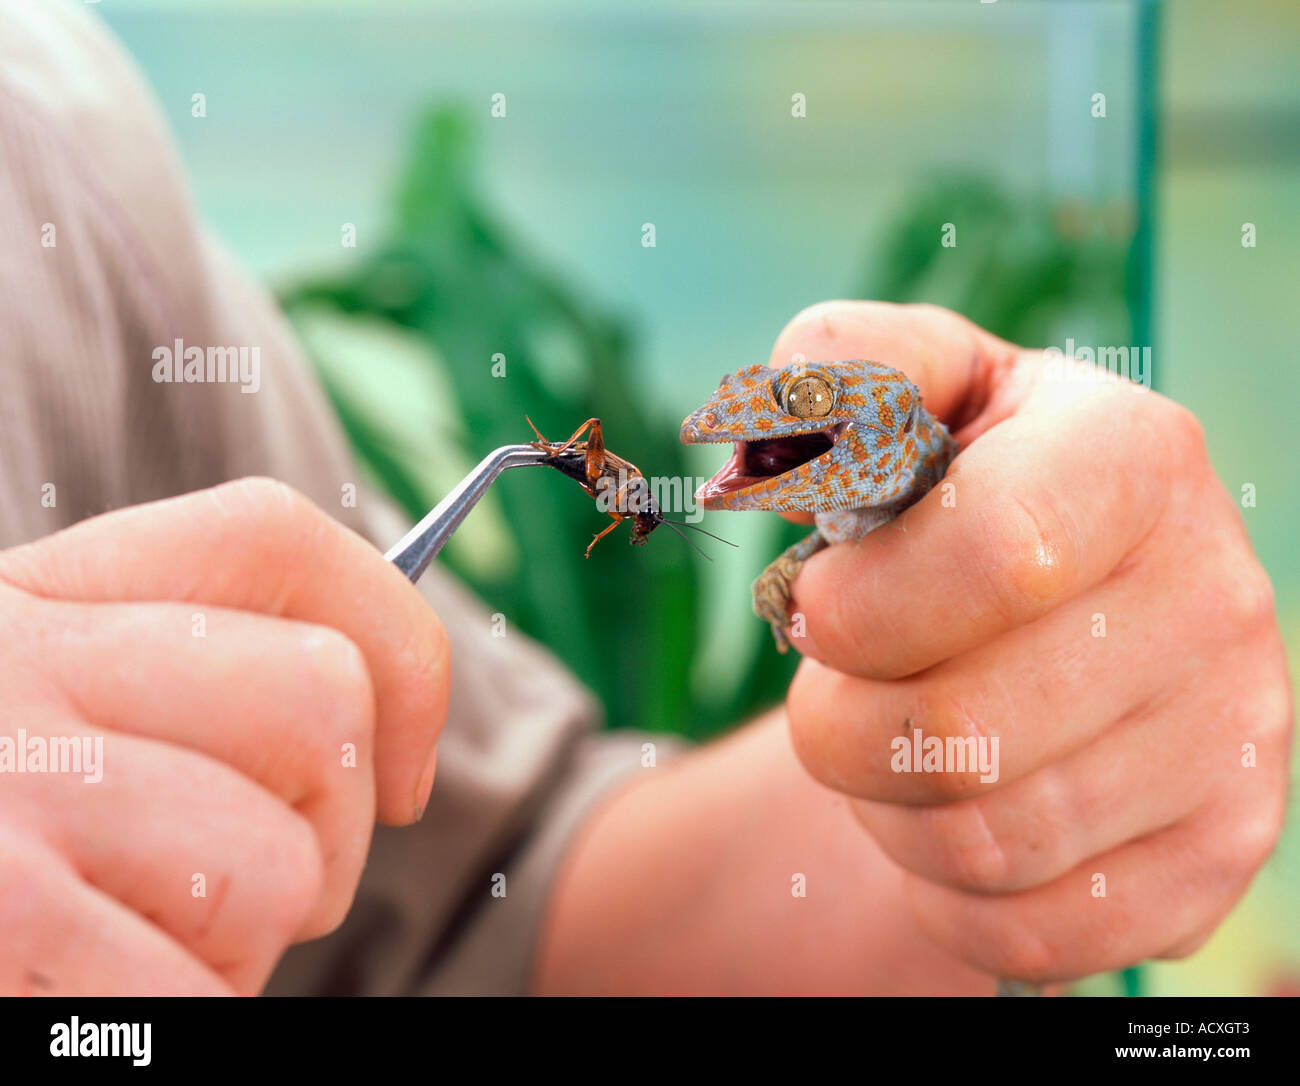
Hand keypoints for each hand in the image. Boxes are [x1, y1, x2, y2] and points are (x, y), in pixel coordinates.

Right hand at [0, 478, 448, 994]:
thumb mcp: (53, 707)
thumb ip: (187, 681)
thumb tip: (394, 746)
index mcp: (38, 599)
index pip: (274, 539)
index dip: (400, 644)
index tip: (409, 770)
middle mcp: (17, 667)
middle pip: (322, 704)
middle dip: (335, 824)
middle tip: (259, 882)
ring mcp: (8, 791)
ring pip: (282, 867)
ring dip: (244, 945)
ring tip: (136, 946)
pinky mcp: (2, 914)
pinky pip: (206, 991)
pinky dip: (187, 1014)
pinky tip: (92, 998)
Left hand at [774, 302, 1291, 983]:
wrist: (1055, 611)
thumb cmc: (950, 494)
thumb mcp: (900, 396)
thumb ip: (835, 373)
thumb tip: (768, 428)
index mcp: (1134, 455)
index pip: (1000, 554)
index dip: (862, 607)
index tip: (816, 609)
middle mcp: (1214, 593)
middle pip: (963, 728)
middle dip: (839, 725)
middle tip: (837, 690)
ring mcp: (1233, 736)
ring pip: (983, 841)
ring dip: (887, 804)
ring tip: (895, 744)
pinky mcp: (1213, 855)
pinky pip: (1025, 929)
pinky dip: (942, 889)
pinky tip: (946, 813)